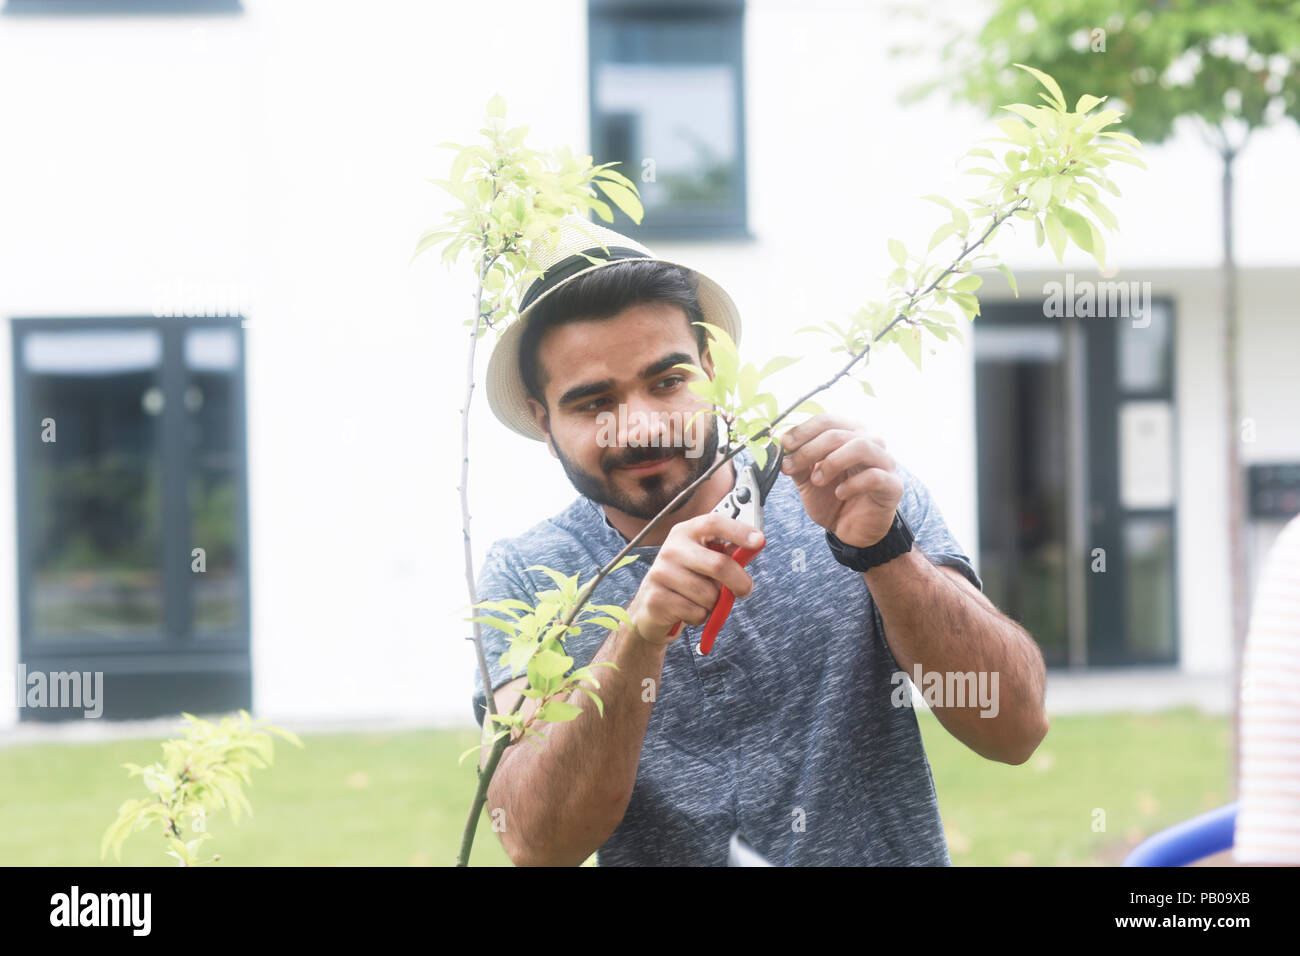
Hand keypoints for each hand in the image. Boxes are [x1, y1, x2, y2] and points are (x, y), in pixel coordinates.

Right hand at [626, 512, 763, 644]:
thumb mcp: (705, 562)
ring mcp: (661, 573)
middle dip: (739, 582)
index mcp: (686, 532)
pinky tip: (687, 610)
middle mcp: (671, 548)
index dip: (738, 531)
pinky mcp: (656, 598)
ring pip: (709, 595)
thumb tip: (757, 544)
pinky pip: (696, 613)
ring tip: (701, 600)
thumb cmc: (685, 581)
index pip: (714, 523)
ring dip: (714, 604)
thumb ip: (728, 553)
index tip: (759, 540)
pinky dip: (700, 617)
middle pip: (719, 564)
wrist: (651, 608)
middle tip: (744, 590)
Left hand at [778, 414, 901, 547]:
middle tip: (790, 467)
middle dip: (809, 449)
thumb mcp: (807, 479)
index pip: (826, 421)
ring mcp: (885, 462)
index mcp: (850, 434)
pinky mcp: (893, 485)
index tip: (783, 445)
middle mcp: (870, 442)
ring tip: (817, 480)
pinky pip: (874, 476)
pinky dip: (852, 484)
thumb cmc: (833, 499)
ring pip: (860, 446)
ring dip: (832, 462)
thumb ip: (797, 462)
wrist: (852, 530)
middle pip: (838, 433)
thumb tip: (779, 445)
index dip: (802, 431)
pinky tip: (840, 494)